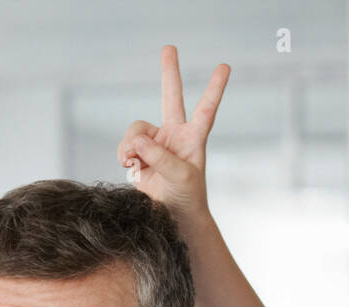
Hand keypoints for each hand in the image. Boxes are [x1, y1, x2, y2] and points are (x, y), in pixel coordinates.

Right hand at [117, 45, 229, 221]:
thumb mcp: (180, 178)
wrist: (171, 217)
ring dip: (130, 146)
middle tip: (169, 47)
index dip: (214, 88)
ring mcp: (156, 143)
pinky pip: (125, 145)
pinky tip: (131, 166)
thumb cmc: (186, 197)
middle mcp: (175, 135)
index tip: (224, 67)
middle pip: (171, 97)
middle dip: (169, 72)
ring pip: (135, 130)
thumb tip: (137, 139)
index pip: (206, 109)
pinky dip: (124, 155)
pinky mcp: (139, 154)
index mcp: (194, 138)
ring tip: (135, 163)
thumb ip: (160, 156)